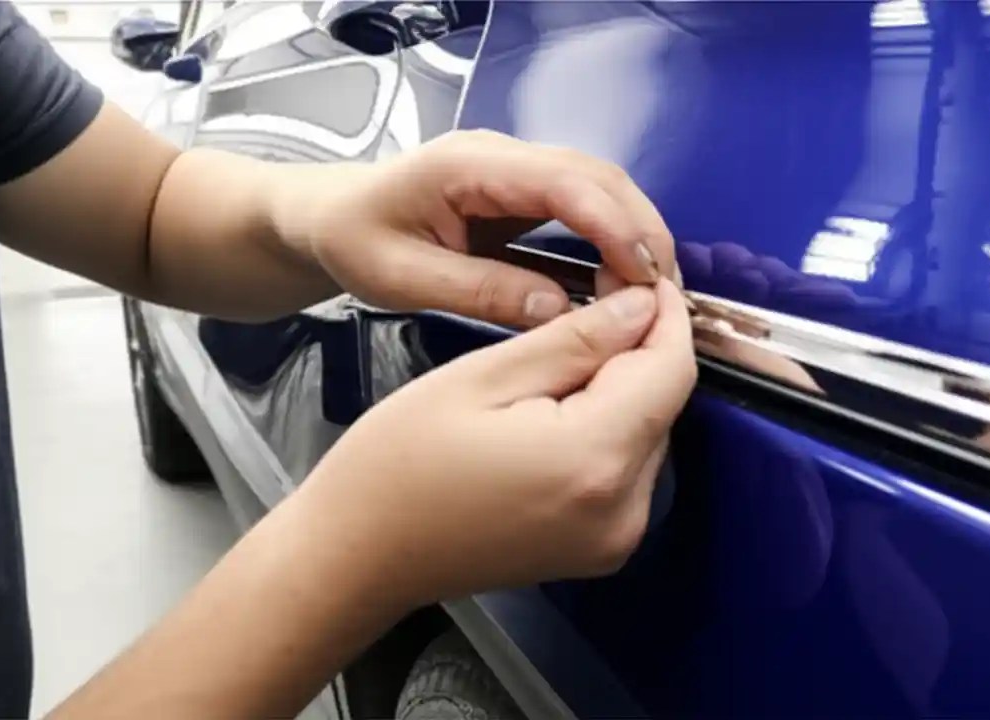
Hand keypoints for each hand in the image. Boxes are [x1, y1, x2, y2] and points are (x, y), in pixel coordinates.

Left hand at [274, 129, 677, 326]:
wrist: (325, 216)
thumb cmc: (353, 239)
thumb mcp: (403, 278)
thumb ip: (481, 292)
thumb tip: (558, 312)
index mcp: (469, 165)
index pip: (565, 182)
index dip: (616, 227)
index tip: (646, 277)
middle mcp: (501, 155)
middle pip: (598, 177)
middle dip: (642, 231)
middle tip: (664, 296)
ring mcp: (514, 169)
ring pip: (600, 187)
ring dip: (635, 233)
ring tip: (653, 293)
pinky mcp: (521, 191)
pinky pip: (585, 204)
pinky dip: (615, 237)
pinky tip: (624, 277)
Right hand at [298, 278, 694, 603]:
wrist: (360, 555)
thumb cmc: (399, 464)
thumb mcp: (484, 377)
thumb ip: (575, 339)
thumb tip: (643, 305)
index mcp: (594, 460)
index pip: (671, 370)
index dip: (666, 314)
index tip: (639, 274)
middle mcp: (623, 509)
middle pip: (665, 403)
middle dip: (641, 349)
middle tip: (597, 300)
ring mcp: (616, 538)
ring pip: (652, 433)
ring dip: (626, 389)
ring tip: (566, 356)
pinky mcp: (603, 549)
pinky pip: (630, 469)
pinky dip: (612, 430)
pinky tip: (563, 408)